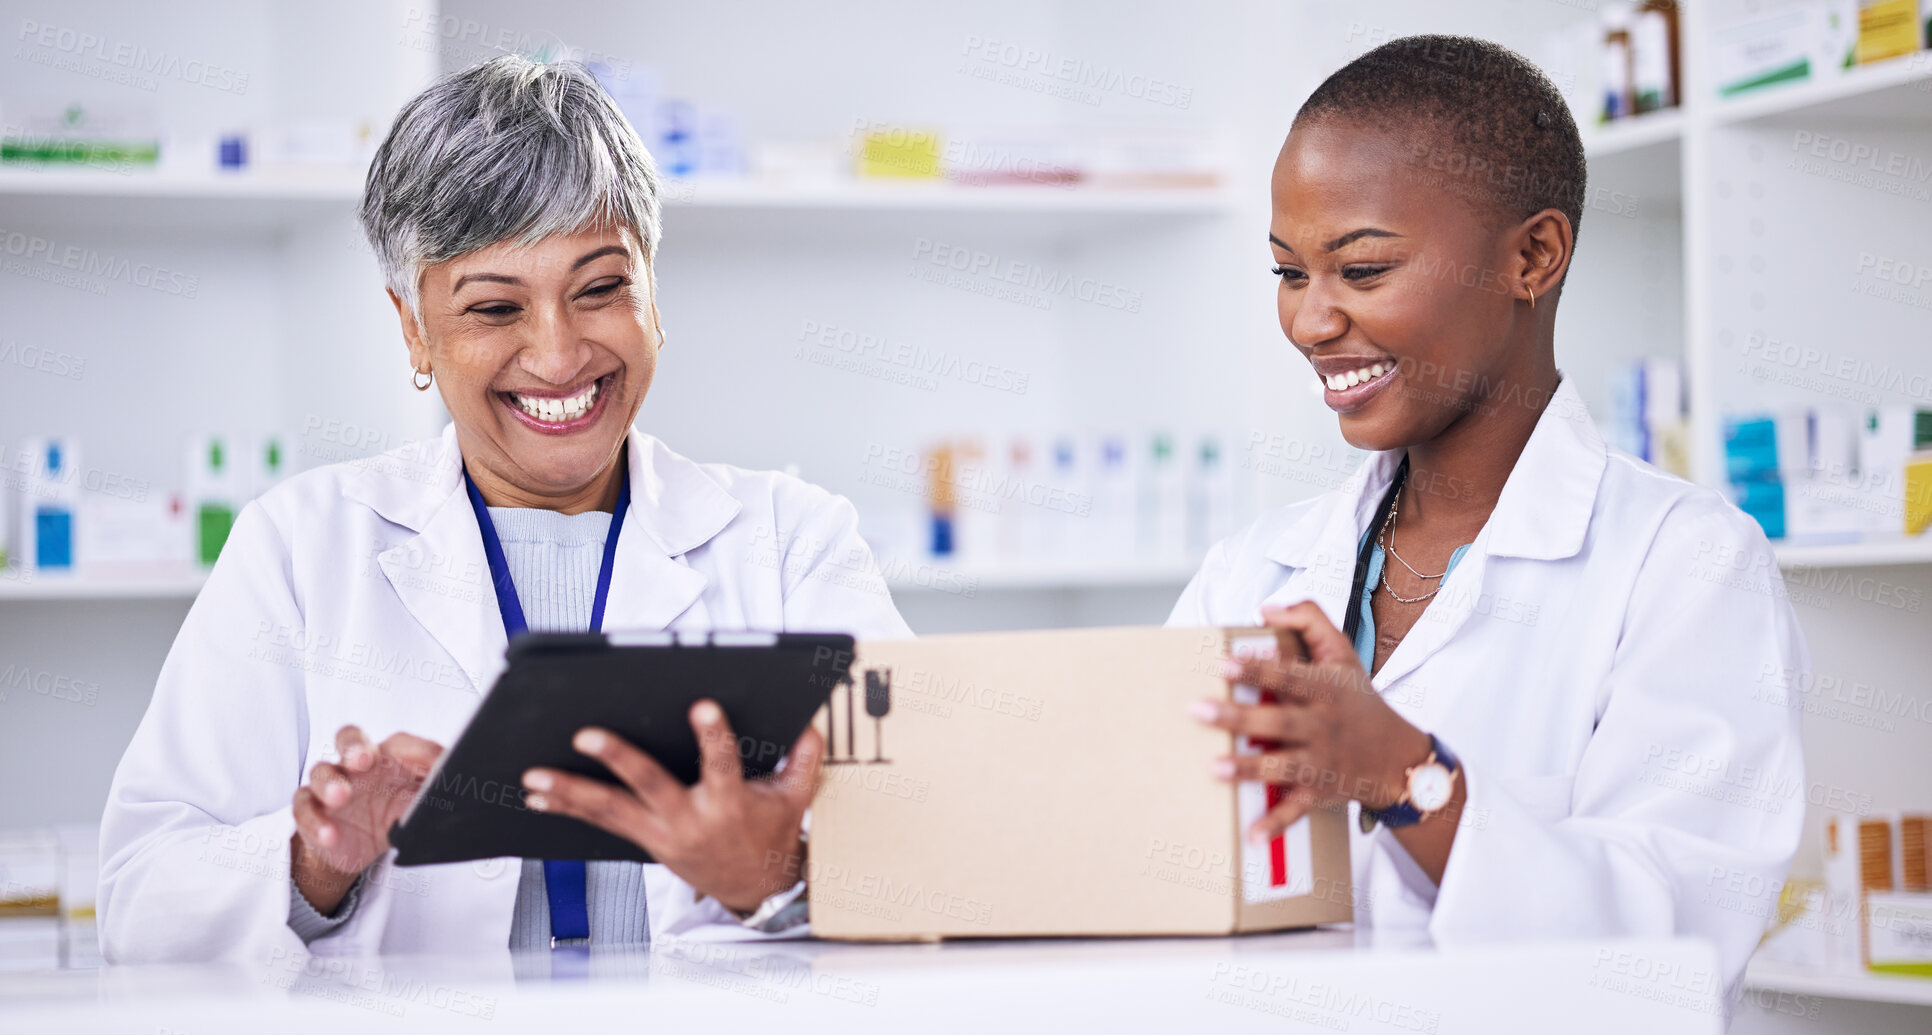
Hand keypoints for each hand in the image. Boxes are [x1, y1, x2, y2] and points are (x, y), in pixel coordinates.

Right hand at [290, 726, 443, 913]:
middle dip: (355, 746)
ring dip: (330, 783)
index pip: (401, 743)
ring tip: (341, 797)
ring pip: (322, 772)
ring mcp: (333, 785)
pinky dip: (316, 822)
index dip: (418, 750)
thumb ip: (441, 786)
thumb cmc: (397, 808)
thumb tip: (465, 776)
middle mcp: (358, 764)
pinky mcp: (314, 812)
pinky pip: (306, 810)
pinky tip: (330, 835)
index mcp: (390, 755)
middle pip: (350, 739)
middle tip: (364, 759)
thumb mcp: (423, 800)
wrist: (367, 845)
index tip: (436, 762)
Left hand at [521, 700, 820, 914]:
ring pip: (611, 809)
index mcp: (729, 803)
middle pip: (649, 785)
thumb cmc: (770, 834)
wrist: (752, 886)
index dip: (713, 736)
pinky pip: (601, 823)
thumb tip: (806, 721)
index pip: (722, 765)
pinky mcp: (644, 839)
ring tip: (534, 776)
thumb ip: (803, 757)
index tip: (701, 706)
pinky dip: (568, 808)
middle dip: (617, 759)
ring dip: (570, 791)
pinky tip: (538, 796)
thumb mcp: (797, 797)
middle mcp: (690, 819)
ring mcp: (661, 832)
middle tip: (586, 736)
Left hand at [1193, 601, 1430, 844]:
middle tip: (1198, 710)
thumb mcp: (1343, 653)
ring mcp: (1321, 762)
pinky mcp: (1321, 793)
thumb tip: (1265, 610)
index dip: (1258, 667)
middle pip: (1278, 720)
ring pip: (1282, 766)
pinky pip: (1297, 810)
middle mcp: (1323, 726)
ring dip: (1248, 769)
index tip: (1225, 663)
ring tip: (1213, 767)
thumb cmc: (1358, 699)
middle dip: (1239, 716)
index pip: (1289, 675)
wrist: (1399, 757)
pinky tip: (1250, 835)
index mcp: (1325, 689)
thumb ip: (1308, 620)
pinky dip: (1276, 824)